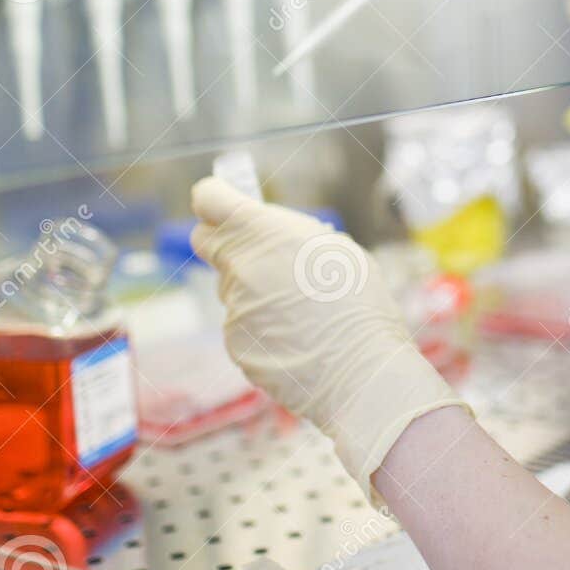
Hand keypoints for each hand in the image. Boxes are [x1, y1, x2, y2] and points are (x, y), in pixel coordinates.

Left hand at [190, 178, 470, 495]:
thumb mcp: (332, 247)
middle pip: (208, 244)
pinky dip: (263, 329)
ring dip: (255, 293)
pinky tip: (297, 339)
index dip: (215, 202)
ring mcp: (233, 308)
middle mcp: (239, 267)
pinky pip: (243, 326)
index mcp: (262, 232)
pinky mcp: (235, 343)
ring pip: (231, 289)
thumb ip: (286, 235)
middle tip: (262, 258)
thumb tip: (267, 233)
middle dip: (228, 246)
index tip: (225, 209)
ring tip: (303, 312)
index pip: (208, 199)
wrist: (361, 370)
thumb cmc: (358, 303)